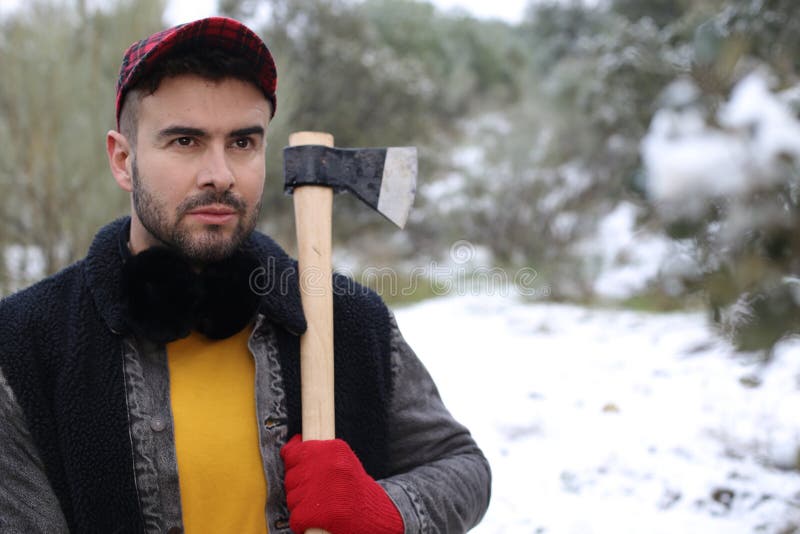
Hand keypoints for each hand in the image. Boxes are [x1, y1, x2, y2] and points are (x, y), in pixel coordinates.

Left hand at [280, 435, 403, 533]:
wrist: (379, 513)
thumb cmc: (355, 488)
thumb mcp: (342, 461)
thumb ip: (316, 454)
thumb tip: (287, 450)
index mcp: (334, 448)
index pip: (294, 452)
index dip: (294, 464)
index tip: (302, 470)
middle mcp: (328, 464)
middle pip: (291, 477)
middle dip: (299, 487)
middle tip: (320, 493)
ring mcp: (324, 489)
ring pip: (292, 498)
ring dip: (301, 505)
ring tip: (323, 505)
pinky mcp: (321, 513)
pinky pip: (296, 518)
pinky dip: (302, 523)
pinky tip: (316, 520)